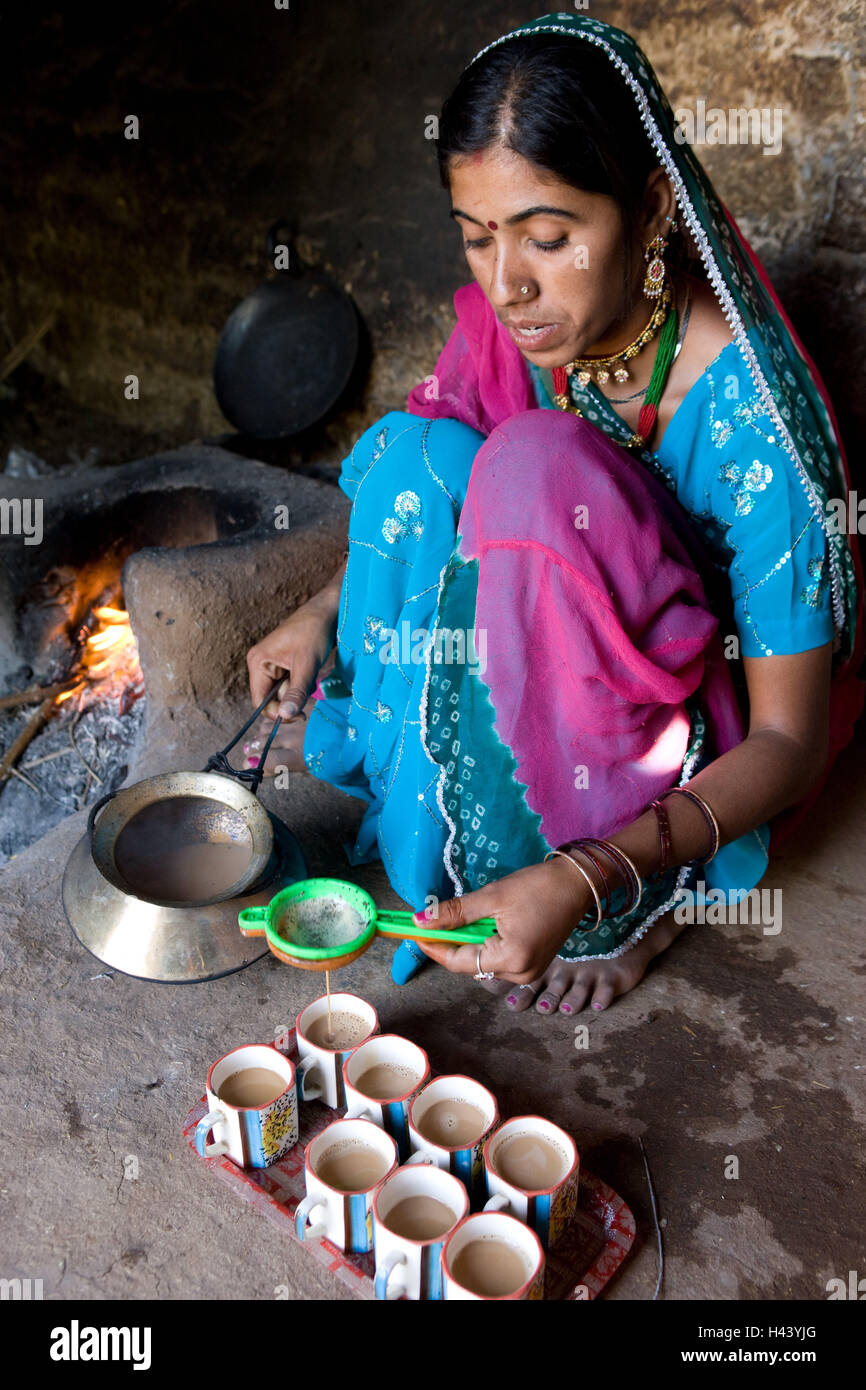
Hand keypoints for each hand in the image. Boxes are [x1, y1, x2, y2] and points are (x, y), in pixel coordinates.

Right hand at [246, 592, 337, 719]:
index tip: (300, 716)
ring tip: (311, 673)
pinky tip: (310, 670)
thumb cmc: (314, 632)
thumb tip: (285, 716)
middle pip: (271, 698)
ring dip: (299, 690)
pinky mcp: (284, 665)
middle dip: (291, 698)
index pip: (260, 701)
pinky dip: (302, 683)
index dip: (277, 713)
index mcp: (257, 662)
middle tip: (309, 689)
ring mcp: (272, 664)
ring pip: (283, 692)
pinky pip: (291, 684)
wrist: (328, 611)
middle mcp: (260, 664)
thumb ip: (296, 692)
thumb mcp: (307, 665)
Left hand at [413, 856, 591, 984]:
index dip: (434, 947)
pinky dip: (484, 943)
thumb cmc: (539, 887)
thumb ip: (455, 912)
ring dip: (467, 942)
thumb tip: (421, 920)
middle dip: (449, 943)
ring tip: (458, 919)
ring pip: (483, 962)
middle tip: (429, 922)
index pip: (459, 962)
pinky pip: (498, 958)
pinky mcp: (533, 963)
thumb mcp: (493, 897)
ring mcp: (529, 972)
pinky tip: (481, 924)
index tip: (413, 933)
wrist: (577, 884)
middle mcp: (521, 973)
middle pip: (470, 965)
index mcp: (512, 959)